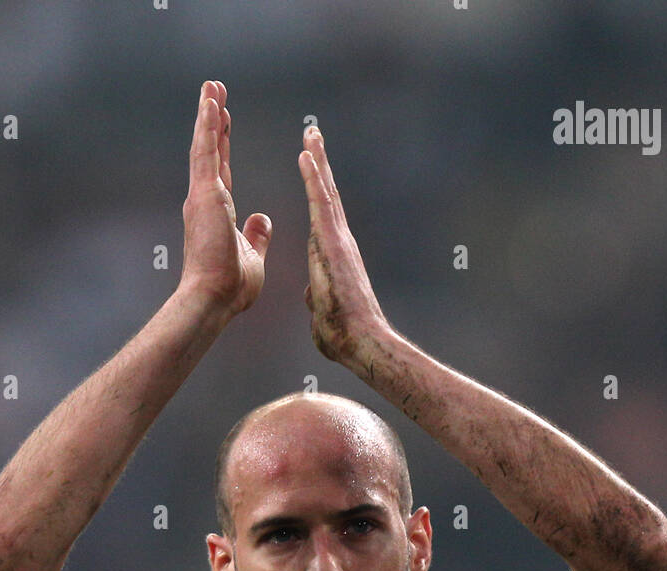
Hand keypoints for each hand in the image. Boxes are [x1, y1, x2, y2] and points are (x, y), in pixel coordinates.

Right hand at [180, 80, 271, 315]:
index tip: (223, 122)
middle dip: (212, 121)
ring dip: (208, 114)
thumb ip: (256, 235)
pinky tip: (211, 102)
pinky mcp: (205, 195)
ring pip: (205, 146)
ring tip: (212, 86)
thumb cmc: (231, 287)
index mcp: (217, 213)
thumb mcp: (252, 256)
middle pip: (209, 152)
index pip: (220, 170)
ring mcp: (202, 196)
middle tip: (214, 92)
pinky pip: (206, 152)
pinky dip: (208, 126)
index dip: (221, 145)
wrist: (214, 299)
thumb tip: (263, 217)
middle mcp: (205, 201)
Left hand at [299, 124, 387, 365]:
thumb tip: (312, 296)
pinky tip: (305, 154)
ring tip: (310, 133)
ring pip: (326, 191)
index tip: (311, 166)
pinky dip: (313, 177)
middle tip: (312, 135)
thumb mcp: (322, 312)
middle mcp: (340, 241)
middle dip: (320, 164)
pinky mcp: (334, 243)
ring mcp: (338, 240)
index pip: (323, 216)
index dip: (317, 190)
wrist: (361, 342)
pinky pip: (321, 203)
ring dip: (318, 160)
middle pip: (327, 194)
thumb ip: (317, 298)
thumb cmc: (343, 336)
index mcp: (333, 256)